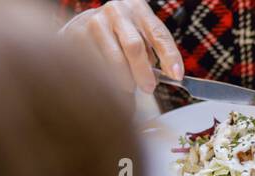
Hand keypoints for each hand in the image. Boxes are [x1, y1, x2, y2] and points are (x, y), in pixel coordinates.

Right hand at [61, 0, 182, 93]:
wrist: (84, 25)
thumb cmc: (122, 34)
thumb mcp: (141, 33)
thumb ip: (156, 50)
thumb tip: (173, 75)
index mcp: (138, 8)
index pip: (158, 33)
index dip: (170, 56)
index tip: (177, 75)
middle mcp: (116, 11)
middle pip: (134, 47)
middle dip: (144, 73)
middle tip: (148, 88)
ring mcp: (94, 22)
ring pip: (115, 60)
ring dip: (126, 79)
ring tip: (128, 85)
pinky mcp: (77, 36)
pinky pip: (98, 66)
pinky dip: (108, 79)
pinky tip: (109, 79)